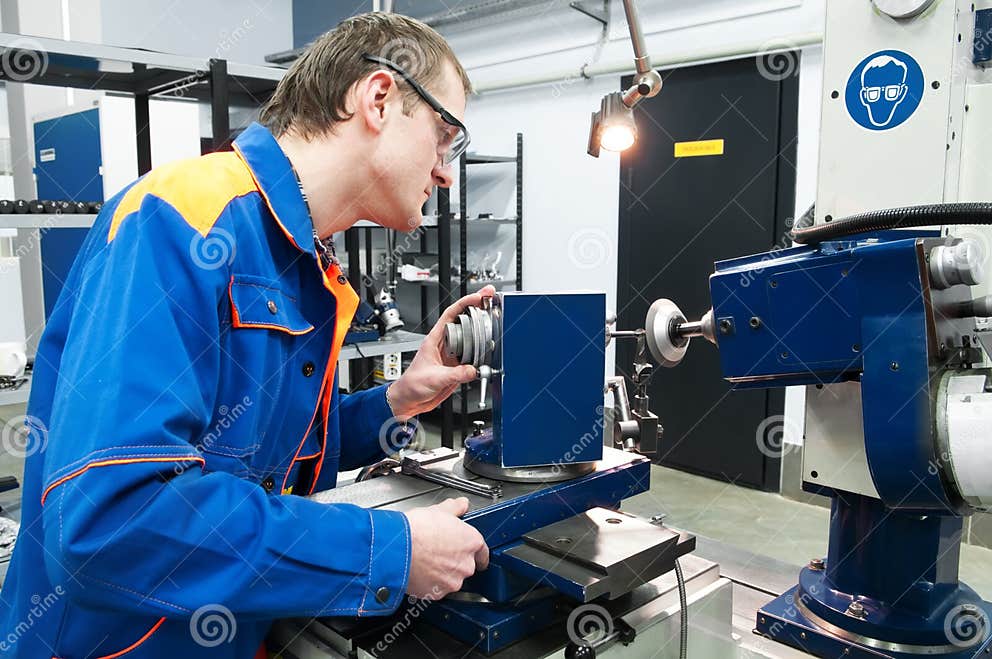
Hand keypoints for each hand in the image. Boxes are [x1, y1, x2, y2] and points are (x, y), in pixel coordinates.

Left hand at [386, 285, 496, 419]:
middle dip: (479, 311)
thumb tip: (473, 370)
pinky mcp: (457, 368)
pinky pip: (473, 358)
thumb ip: (455, 374)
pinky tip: (489, 354)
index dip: (466, 302)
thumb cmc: (411, 385)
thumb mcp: (434, 378)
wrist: (409, 400)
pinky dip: (483, 355)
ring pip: (472, 340)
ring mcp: (452, 356)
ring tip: (495, 325)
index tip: (479, 297)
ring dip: (483, 333)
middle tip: (492, 303)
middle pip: (465, 322)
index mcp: (435, 340)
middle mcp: (445, 345)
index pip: (451, 314)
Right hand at [405, 497, 488, 598]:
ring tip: (427, 560)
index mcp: (471, 542)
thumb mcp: (438, 511)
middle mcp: (466, 564)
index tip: (467, 550)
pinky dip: (431, 583)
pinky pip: (437, 589)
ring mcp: (453, 581)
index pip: (482, 551)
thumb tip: (461, 504)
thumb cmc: (416, 531)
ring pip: (452, 579)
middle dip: (455, 560)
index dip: (473, 550)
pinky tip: (421, 571)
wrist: (397, 550)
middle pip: (467, 565)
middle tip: (439, 551)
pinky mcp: (438, 593)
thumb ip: (454, 508)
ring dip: (443, 573)